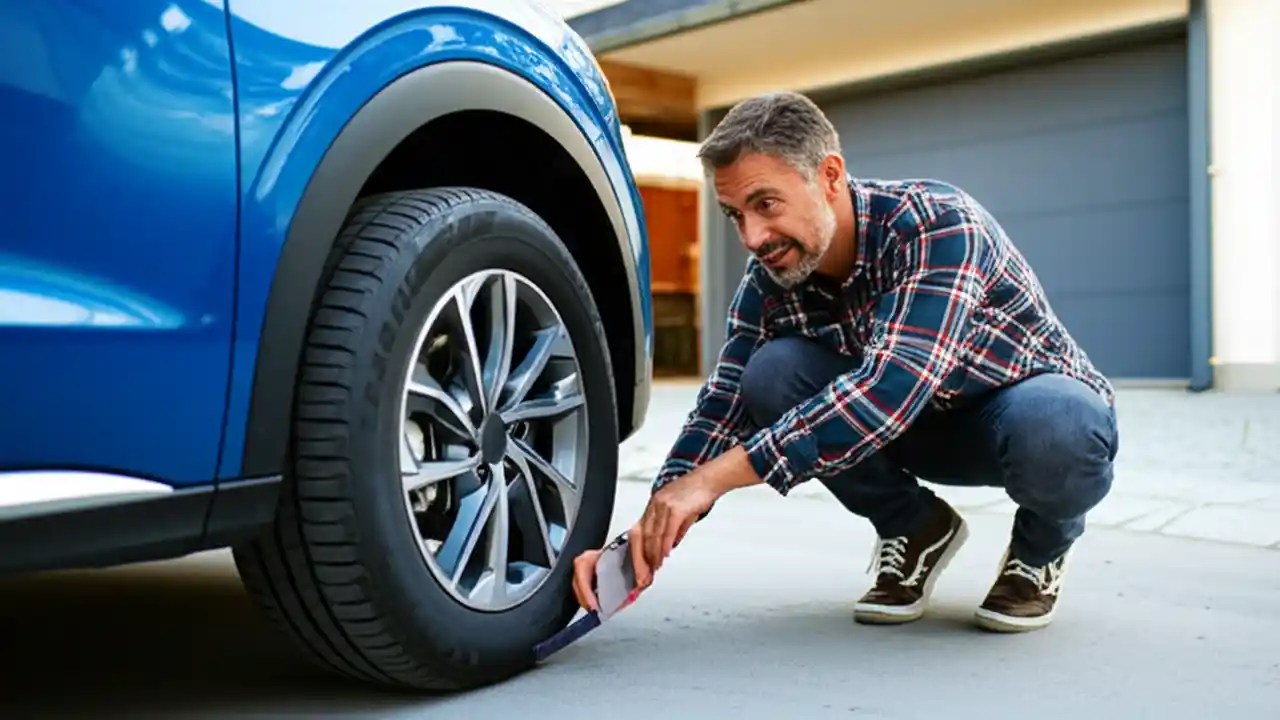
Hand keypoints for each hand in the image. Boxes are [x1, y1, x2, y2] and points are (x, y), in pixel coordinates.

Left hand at [569, 446, 761, 610]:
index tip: (639, 569)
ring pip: (652, 536)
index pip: (637, 533)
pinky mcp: (676, 508)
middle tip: (642, 576)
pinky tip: (663, 556)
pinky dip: (663, 546)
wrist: (710, 479)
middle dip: (640, 559)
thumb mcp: (680, 512)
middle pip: (640, 536)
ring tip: (653, 570)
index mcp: (652, 506)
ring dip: (652, 556)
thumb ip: (673, 530)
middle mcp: (654, 505)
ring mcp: (663, 506)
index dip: (636, 553)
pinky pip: (666, 531)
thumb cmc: (696, 493)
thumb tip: (668, 547)